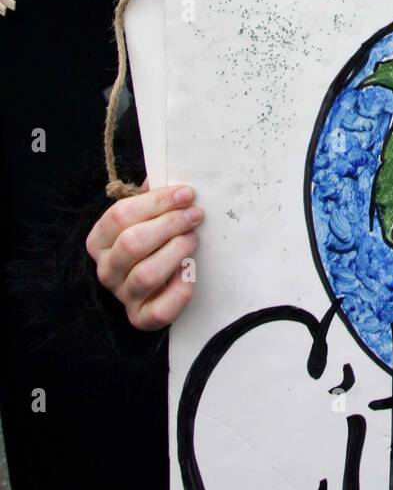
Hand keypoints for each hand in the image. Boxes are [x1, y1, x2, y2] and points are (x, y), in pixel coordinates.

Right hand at [86, 184, 204, 330]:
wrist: (153, 285)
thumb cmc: (151, 242)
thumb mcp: (145, 217)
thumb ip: (150, 197)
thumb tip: (165, 171)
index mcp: (100, 240)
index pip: (119, 216)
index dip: (156, 202)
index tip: (187, 194)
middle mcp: (106, 269)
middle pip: (132, 244)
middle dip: (170, 224)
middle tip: (195, 215)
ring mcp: (123, 296)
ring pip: (146, 275)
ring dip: (176, 252)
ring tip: (193, 239)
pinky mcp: (142, 318)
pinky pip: (160, 310)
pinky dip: (180, 290)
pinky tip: (190, 272)